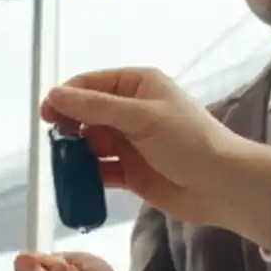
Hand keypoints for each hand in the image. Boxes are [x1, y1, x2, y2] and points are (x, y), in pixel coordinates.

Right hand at [39, 67, 270, 242]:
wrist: (223, 186)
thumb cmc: (188, 142)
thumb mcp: (141, 118)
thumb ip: (95, 107)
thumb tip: (53, 94)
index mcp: (138, 85)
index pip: (90, 84)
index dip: (66, 97)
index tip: (48, 116)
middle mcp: (132, 110)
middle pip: (86, 114)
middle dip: (69, 127)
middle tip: (58, 144)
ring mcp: (131, 142)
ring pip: (90, 143)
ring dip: (76, 154)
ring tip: (67, 168)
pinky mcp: (130, 172)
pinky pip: (99, 170)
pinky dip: (87, 176)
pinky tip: (78, 185)